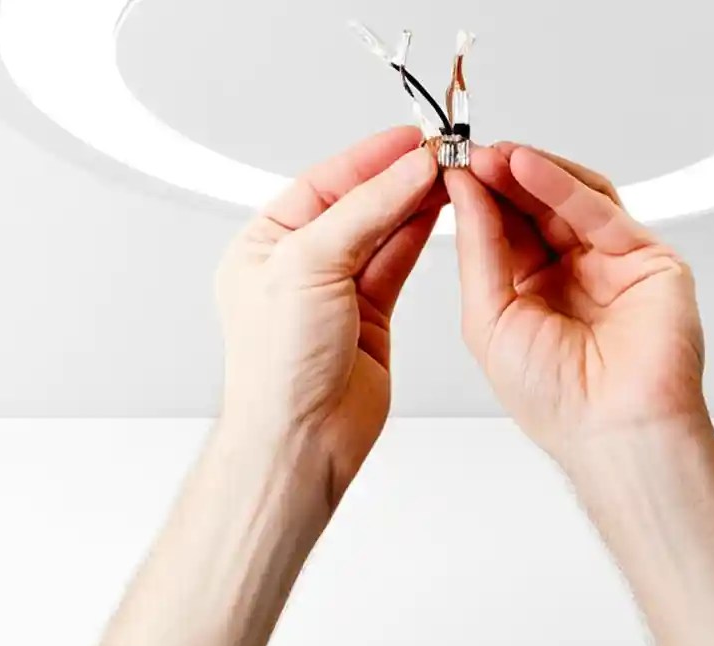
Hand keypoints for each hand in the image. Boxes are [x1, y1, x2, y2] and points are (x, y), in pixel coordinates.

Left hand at [215, 127, 441, 506]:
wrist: (301, 437)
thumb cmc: (276, 368)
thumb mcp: (309, 266)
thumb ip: (364, 212)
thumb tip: (404, 171)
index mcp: (264, 245)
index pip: (324, 184)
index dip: (369, 159)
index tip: (411, 141)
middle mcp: (299, 265)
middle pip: (357, 204)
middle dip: (397, 178)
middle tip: (440, 156)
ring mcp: (336, 291)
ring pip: (382, 232)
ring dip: (414, 204)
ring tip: (449, 177)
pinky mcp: (371, 317)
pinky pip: (397, 264)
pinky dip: (419, 237)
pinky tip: (438, 213)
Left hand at [446, 143, 706, 459]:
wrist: (612, 432)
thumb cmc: (555, 401)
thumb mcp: (486, 317)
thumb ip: (478, 248)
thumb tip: (464, 192)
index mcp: (528, 293)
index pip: (500, 229)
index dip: (475, 197)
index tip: (445, 168)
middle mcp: (570, 275)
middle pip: (533, 207)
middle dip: (498, 178)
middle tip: (466, 153)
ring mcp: (610, 264)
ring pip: (568, 200)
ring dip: (528, 173)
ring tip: (493, 156)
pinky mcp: (647, 258)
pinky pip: (601, 211)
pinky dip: (562, 186)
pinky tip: (527, 168)